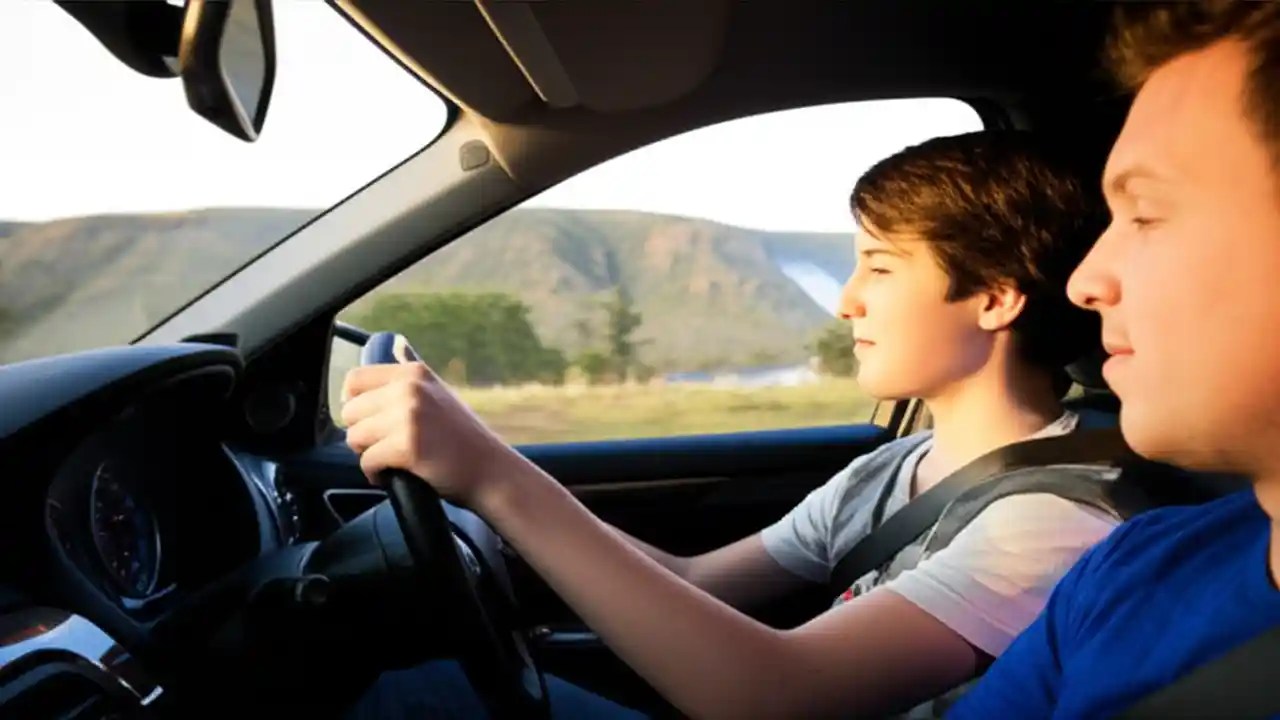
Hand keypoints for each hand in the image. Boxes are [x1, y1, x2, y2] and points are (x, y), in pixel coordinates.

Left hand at [339, 361, 517, 509]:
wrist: (489, 468)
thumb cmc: (461, 435)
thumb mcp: (438, 391)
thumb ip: (411, 371)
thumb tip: (396, 342)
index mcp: (413, 373)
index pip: (354, 380)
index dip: (354, 404)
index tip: (368, 420)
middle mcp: (409, 389)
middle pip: (350, 412)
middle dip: (362, 433)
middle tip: (386, 444)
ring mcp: (408, 417)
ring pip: (355, 438)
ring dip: (368, 454)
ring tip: (392, 459)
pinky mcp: (407, 446)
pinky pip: (368, 462)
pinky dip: (376, 474)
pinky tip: (395, 474)